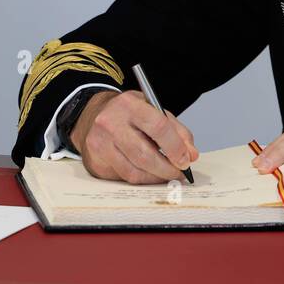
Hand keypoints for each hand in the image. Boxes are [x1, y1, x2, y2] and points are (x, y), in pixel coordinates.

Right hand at [70, 89, 197, 183]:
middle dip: (167, 168)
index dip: (175, 147)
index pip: (158, 127)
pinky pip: (123, 177)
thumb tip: (191, 155)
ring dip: (155, 178)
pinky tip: (149, 174)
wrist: (93, 116)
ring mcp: (99, 144)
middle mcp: (110, 124)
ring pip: (133, 171)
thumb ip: (177, 131)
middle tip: (179, 173)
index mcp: (129, 105)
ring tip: (167, 175)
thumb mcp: (154, 110)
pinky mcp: (95, 162)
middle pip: (144, 155)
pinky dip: (141, 178)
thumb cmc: (128, 114)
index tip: (186, 160)